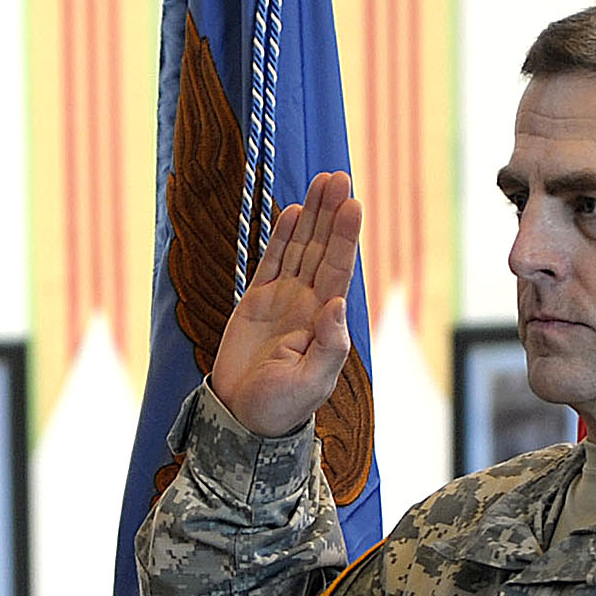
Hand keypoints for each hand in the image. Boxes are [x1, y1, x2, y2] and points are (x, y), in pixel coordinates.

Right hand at [206, 172, 361, 436]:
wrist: (242, 418)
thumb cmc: (281, 407)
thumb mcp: (312, 383)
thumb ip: (329, 346)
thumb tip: (336, 304)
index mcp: (325, 321)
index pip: (339, 269)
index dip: (345, 236)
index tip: (352, 204)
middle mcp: (307, 303)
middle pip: (322, 249)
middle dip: (331, 214)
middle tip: (338, 177)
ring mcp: (282, 300)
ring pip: (300, 248)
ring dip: (311, 216)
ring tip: (322, 182)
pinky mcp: (255, 303)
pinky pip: (270, 262)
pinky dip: (281, 237)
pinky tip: (292, 212)